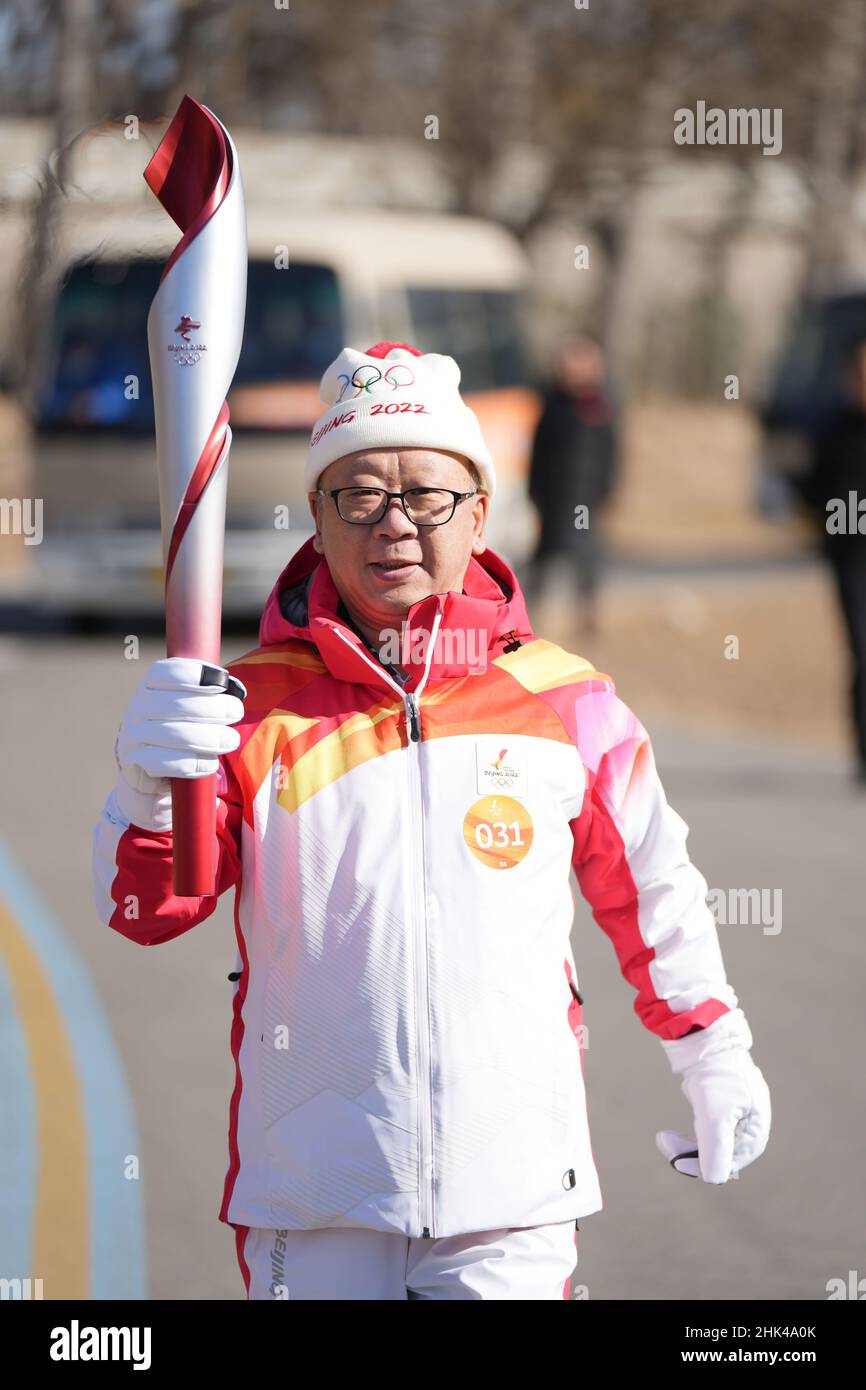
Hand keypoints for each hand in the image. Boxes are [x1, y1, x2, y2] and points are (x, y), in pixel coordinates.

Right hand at [111, 657, 245, 830]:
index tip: (222, 682)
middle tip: (236, 713)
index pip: (165, 672)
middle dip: (215, 708)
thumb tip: (236, 690)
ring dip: (211, 738)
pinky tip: (211, 763)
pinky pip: (168, 762)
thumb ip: (209, 693)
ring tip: (230, 741)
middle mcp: (138, 707)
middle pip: (178, 704)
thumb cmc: (180, 729)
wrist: (150, 771)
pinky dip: (195, 763)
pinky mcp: (137, 762)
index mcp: (150, 686)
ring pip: (176, 734)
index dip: (194, 673)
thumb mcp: (190, 706)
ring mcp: (134, 735)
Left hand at [657, 1009, 770, 1182]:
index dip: (710, 1164)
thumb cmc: (716, 1076)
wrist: (704, 1036)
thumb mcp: (715, 1117)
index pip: (736, 1158)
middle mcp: (750, 1117)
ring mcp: (736, 1107)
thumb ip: (716, 1151)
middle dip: (694, 1152)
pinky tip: (674, 1127)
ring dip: (688, 1143)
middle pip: (723, 1149)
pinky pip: (707, 1124)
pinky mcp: (720, 1098)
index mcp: (758, 1124)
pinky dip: (692, 1129)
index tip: (681, 1163)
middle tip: (665, 1146)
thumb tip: (714, 1180)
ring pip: (712, 1137)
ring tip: (663, 1138)